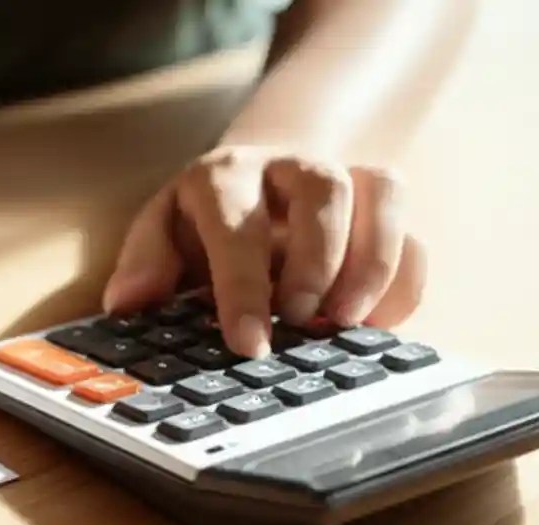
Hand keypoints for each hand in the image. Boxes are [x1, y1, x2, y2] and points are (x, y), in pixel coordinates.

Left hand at [102, 145, 425, 356]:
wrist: (260, 175)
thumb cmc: (205, 218)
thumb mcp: (163, 231)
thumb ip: (144, 263)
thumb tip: (125, 302)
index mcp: (225, 175)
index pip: (235, 220)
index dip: (243, 284)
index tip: (248, 343)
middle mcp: (289, 166)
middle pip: (322, 189)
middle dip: (316, 261)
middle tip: (300, 321)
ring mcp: (345, 179)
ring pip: (381, 193)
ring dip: (371, 264)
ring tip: (346, 323)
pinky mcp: (384, 208)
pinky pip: (413, 233)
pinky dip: (402, 282)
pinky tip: (375, 324)